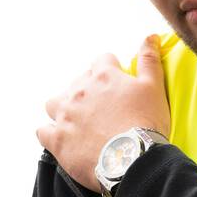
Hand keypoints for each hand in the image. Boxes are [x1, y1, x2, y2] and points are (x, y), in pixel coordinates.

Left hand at [37, 35, 170, 192]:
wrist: (132, 159)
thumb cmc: (146, 123)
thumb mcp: (154, 87)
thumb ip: (149, 60)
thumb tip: (149, 36)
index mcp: (103, 76)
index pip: (103, 61)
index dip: (113, 71)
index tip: (121, 85)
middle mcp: (79, 92)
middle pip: (78, 82)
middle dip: (90, 90)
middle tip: (107, 108)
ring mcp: (65, 116)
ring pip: (54, 103)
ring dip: (63, 107)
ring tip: (79, 119)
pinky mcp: (57, 140)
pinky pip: (43, 131)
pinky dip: (51, 132)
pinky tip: (64, 137)